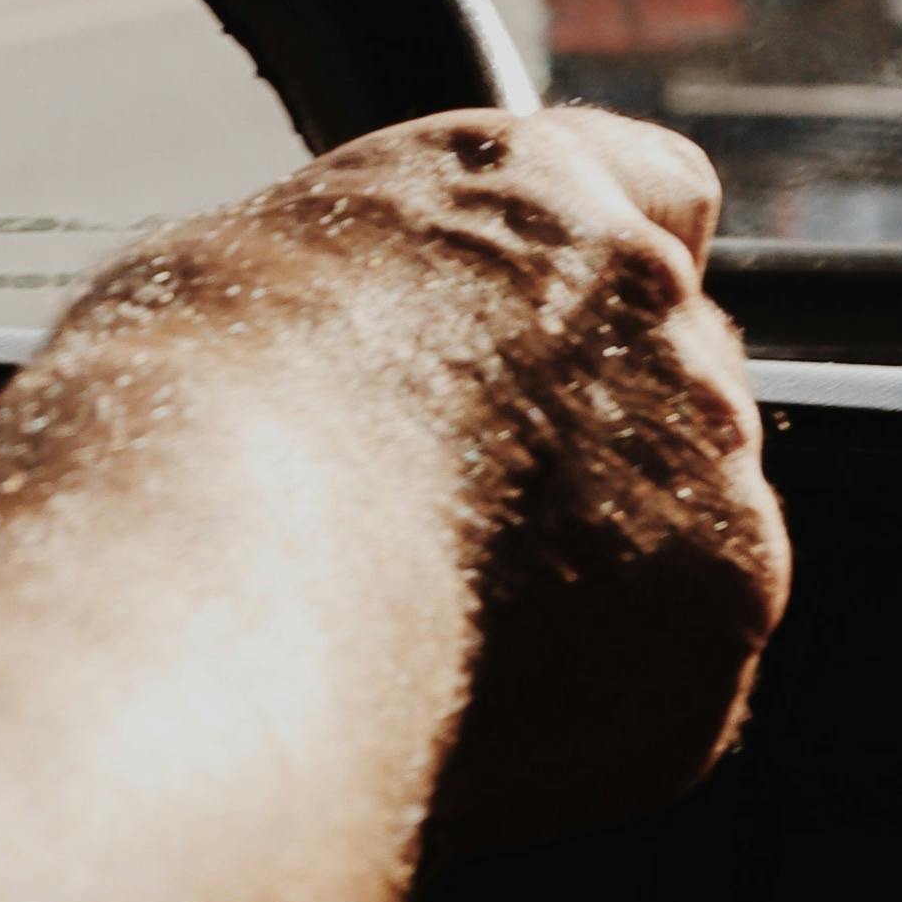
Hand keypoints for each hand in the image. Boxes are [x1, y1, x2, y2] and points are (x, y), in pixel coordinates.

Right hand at [36, 104, 786, 847]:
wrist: (218, 588)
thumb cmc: (174, 436)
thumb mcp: (236, 294)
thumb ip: (354, 304)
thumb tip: (326, 363)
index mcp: (525, 191)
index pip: (659, 191)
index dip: (606, 291)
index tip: (550, 362)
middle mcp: (649, 300)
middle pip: (668, 382)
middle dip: (593, 459)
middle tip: (456, 544)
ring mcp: (708, 453)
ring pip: (690, 526)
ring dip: (606, 583)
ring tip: (445, 643)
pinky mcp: (727, 606)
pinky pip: (688, 658)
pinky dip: (611, 699)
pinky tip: (487, 710)